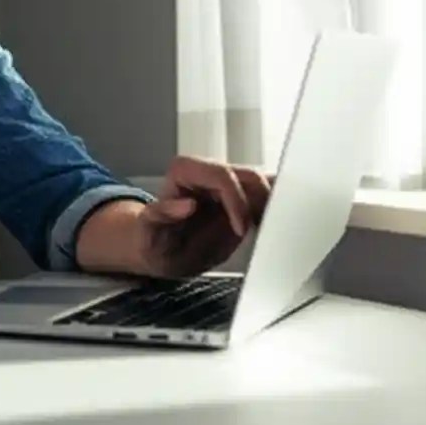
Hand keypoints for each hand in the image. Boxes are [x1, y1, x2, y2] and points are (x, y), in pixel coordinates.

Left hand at [136, 156, 272, 278]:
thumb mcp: (148, 231)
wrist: (163, 253)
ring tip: (275, 230)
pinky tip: (276, 229)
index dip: (236, 200)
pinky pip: (265, 198)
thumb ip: (162, 215)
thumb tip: (186, 204)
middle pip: (249, 176)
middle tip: (264, 229)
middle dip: (261, 202)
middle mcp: (209, 173)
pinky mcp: (242, 201)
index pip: (222, 175)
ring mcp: (228, 186)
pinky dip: (275, 210)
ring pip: (263, 184)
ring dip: (273, 205)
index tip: (239, 228)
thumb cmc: (152, 239)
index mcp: (184, 171)